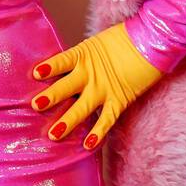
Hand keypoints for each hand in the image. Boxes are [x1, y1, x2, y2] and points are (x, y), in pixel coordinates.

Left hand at [30, 22, 163, 149]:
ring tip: (53, 134)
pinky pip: (106, 120)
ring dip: (67, 121)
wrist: (151, 42)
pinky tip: (86, 145)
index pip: (61, 61)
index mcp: (83, 55)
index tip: (34, 74)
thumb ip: (80, 59)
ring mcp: (104, 88)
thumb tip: (63, 71)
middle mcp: (90, 73)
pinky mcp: (118, 100)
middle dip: (50, 97)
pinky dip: (97, 133)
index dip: (48, 67)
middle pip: (66, 87)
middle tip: (35, 106)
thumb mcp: (95, 44)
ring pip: (82, 108)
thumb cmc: (123, 40)